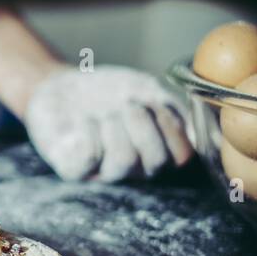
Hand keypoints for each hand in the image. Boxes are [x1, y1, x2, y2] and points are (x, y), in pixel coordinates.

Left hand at [24, 66, 193, 181]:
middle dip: (143, 125)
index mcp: (156, 150)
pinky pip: (89, 158)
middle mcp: (134, 168)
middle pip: (156, 162)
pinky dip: (89, 131)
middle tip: (127, 104)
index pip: (181, 156)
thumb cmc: (107, 89)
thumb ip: (170, 108)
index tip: (152, 101)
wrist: (61, 84)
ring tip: (105, 112)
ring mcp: (103, 172)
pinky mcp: (73, 170)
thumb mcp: (145, 90)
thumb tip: (194, 132)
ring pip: (124, 162)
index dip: (172, 128)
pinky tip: (84, 120)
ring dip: (116, 127)